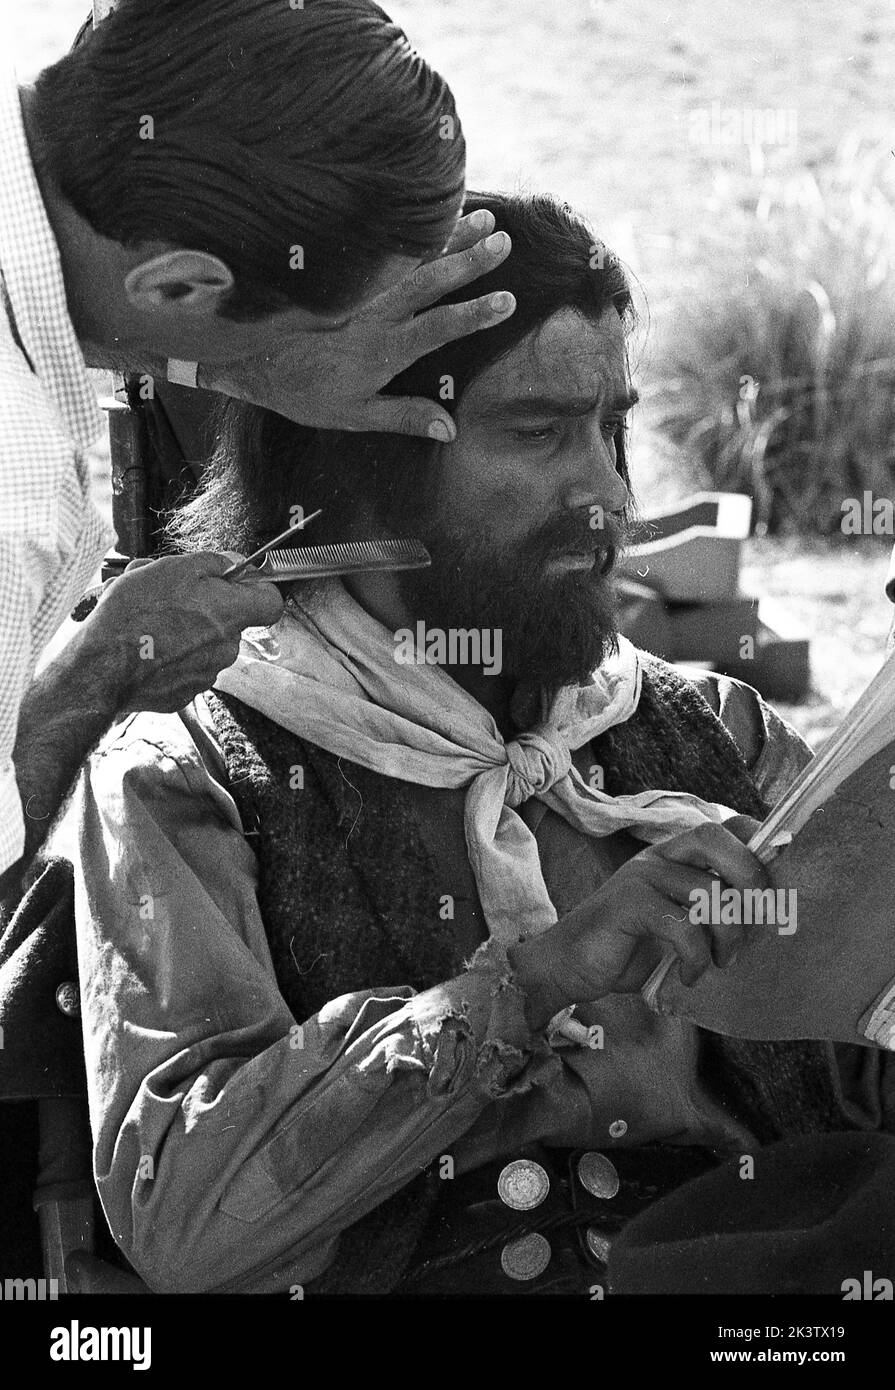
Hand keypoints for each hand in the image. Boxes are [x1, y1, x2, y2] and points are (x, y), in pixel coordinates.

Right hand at [82, 553, 283, 713]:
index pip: (271, 602)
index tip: (235, 581)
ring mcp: (206, 674)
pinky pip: (182, 665)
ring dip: (179, 625)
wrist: (102, 666)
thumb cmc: (135, 614)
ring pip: (201, 641)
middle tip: (165, 592)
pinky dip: (166, 652)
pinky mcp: (183, 692)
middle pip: (227, 619)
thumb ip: (214, 563)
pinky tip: (141, 641)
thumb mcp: (174, 569)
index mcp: (231, 615)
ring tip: (143, 616)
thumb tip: (234, 564)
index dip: (255, 587)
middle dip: (200, 604)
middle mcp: (226, 648)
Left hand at [197, 210, 515, 438]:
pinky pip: (385, 248)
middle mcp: (374, 313)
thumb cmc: (305, 393)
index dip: (474, 315)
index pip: (437, 327)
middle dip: (469, 261)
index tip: (508, 301)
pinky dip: (414, 232)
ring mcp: (361, 289)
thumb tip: (451, 428)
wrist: (251, 358)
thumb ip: (404, 417)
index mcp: (382, 349)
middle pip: (429, 281)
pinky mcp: (347, 275)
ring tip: (486, 217)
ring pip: (410, 258)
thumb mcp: (354, 416)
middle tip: (505, 242)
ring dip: (449, 236)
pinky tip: (439, 215)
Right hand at [509, 818, 769, 1028]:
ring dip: (727, 935)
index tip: (777, 880)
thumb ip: (709, 910)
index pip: (725, 826)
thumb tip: (766, 914)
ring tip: (719, 962)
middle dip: (750, 875)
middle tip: (757, 921)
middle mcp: (657, 856)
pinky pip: (682, 926)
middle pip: (715, 837)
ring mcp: (640, 876)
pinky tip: (688, 976)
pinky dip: (696, 958)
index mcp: (673, 856)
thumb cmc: (626, 947)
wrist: (567, 966)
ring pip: (707, 891)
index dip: (758, 841)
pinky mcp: (627, 904)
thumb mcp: (676, 924)